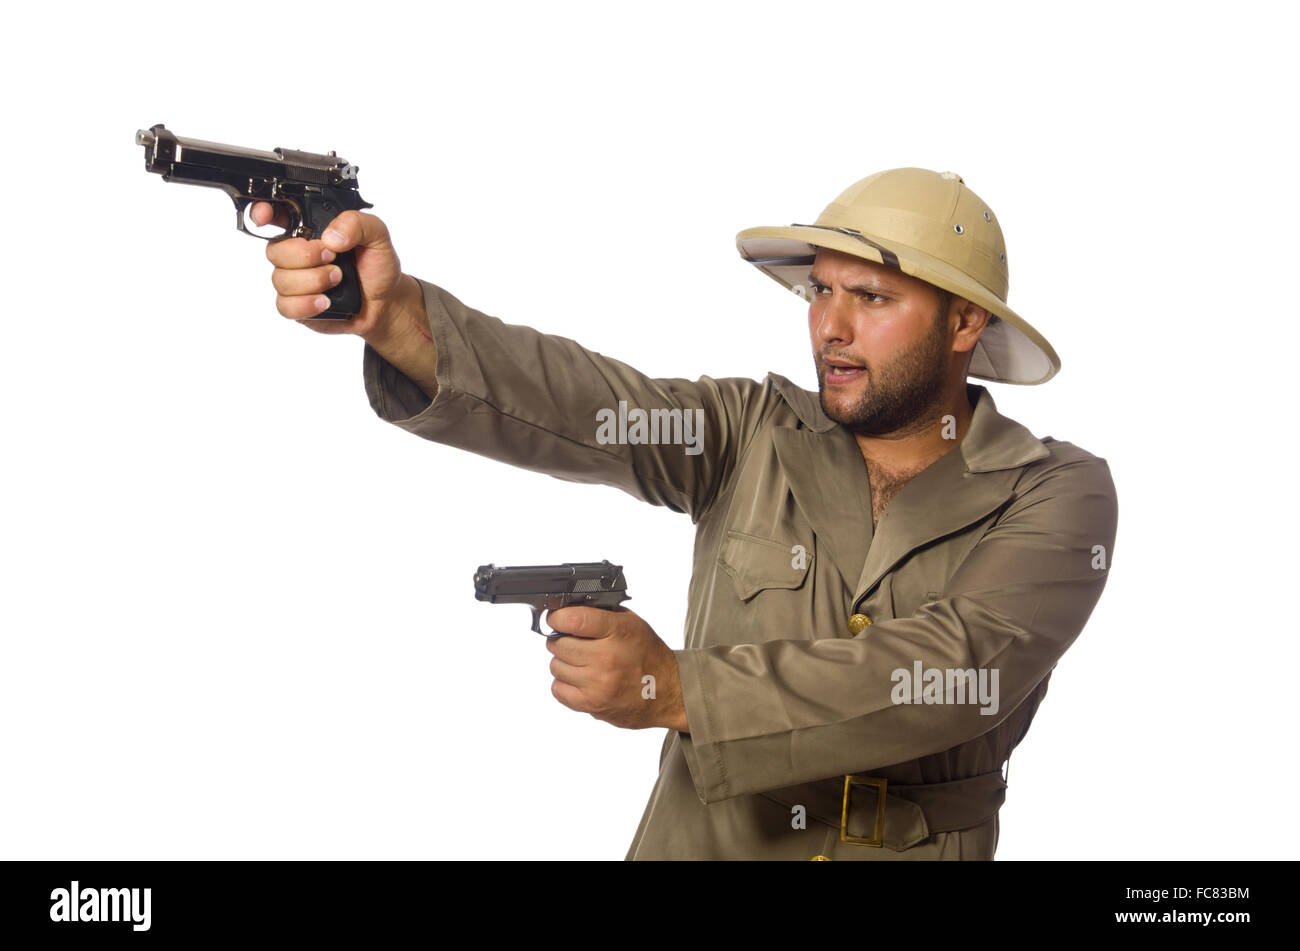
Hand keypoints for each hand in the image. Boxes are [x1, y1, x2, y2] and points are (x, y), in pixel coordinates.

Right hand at [252, 202, 418, 342]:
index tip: (265, 216)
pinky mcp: (298, 307)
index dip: (263, 213)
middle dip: (305, 255)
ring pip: (280, 280)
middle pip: (274, 251)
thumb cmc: (376, 266)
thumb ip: (357, 223)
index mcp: (309, 231)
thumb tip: (331, 237)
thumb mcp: (377, 235)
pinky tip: (326, 301)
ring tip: (338, 279)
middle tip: (333, 258)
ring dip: (313, 280)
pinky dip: (306, 304)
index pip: (275, 216)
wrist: (386, 302)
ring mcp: (295, 281)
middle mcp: (297, 255)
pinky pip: (285, 306)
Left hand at [545, 606, 687, 731]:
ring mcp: (598, 683)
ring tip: (582, 663)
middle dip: (562, 640)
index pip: (574, 619)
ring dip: (565, 663)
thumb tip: (569, 609)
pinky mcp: (591, 704)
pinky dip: (564, 684)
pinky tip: (580, 679)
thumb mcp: (633, 624)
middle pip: (559, 644)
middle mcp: (607, 658)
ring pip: (555, 666)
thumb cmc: (649, 656)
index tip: (557, 618)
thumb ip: (602, 614)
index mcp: (619, 632)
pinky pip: (558, 689)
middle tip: (574, 642)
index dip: (559, 617)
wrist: (669, 693)